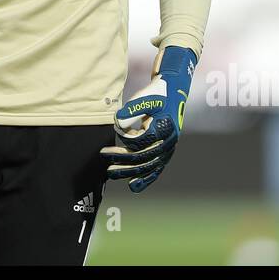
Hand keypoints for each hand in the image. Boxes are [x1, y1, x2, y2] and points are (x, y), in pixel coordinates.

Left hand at [101, 46, 196, 192]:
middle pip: (143, 157)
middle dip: (122, 160)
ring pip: (148, 166)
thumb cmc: (157, 94)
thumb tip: (117, 122)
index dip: (124, 137)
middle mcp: (168, 141)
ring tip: (111, 174)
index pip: (140, 141)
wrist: (174, 93)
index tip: (115, 128)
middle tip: (105, 159)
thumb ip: (131, 110)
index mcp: (164, 128)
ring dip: (129, 172)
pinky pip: (156, 169)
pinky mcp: (166, 152)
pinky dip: (145, 179)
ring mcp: (168, 149)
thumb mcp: (144, 98)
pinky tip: (133, 186)